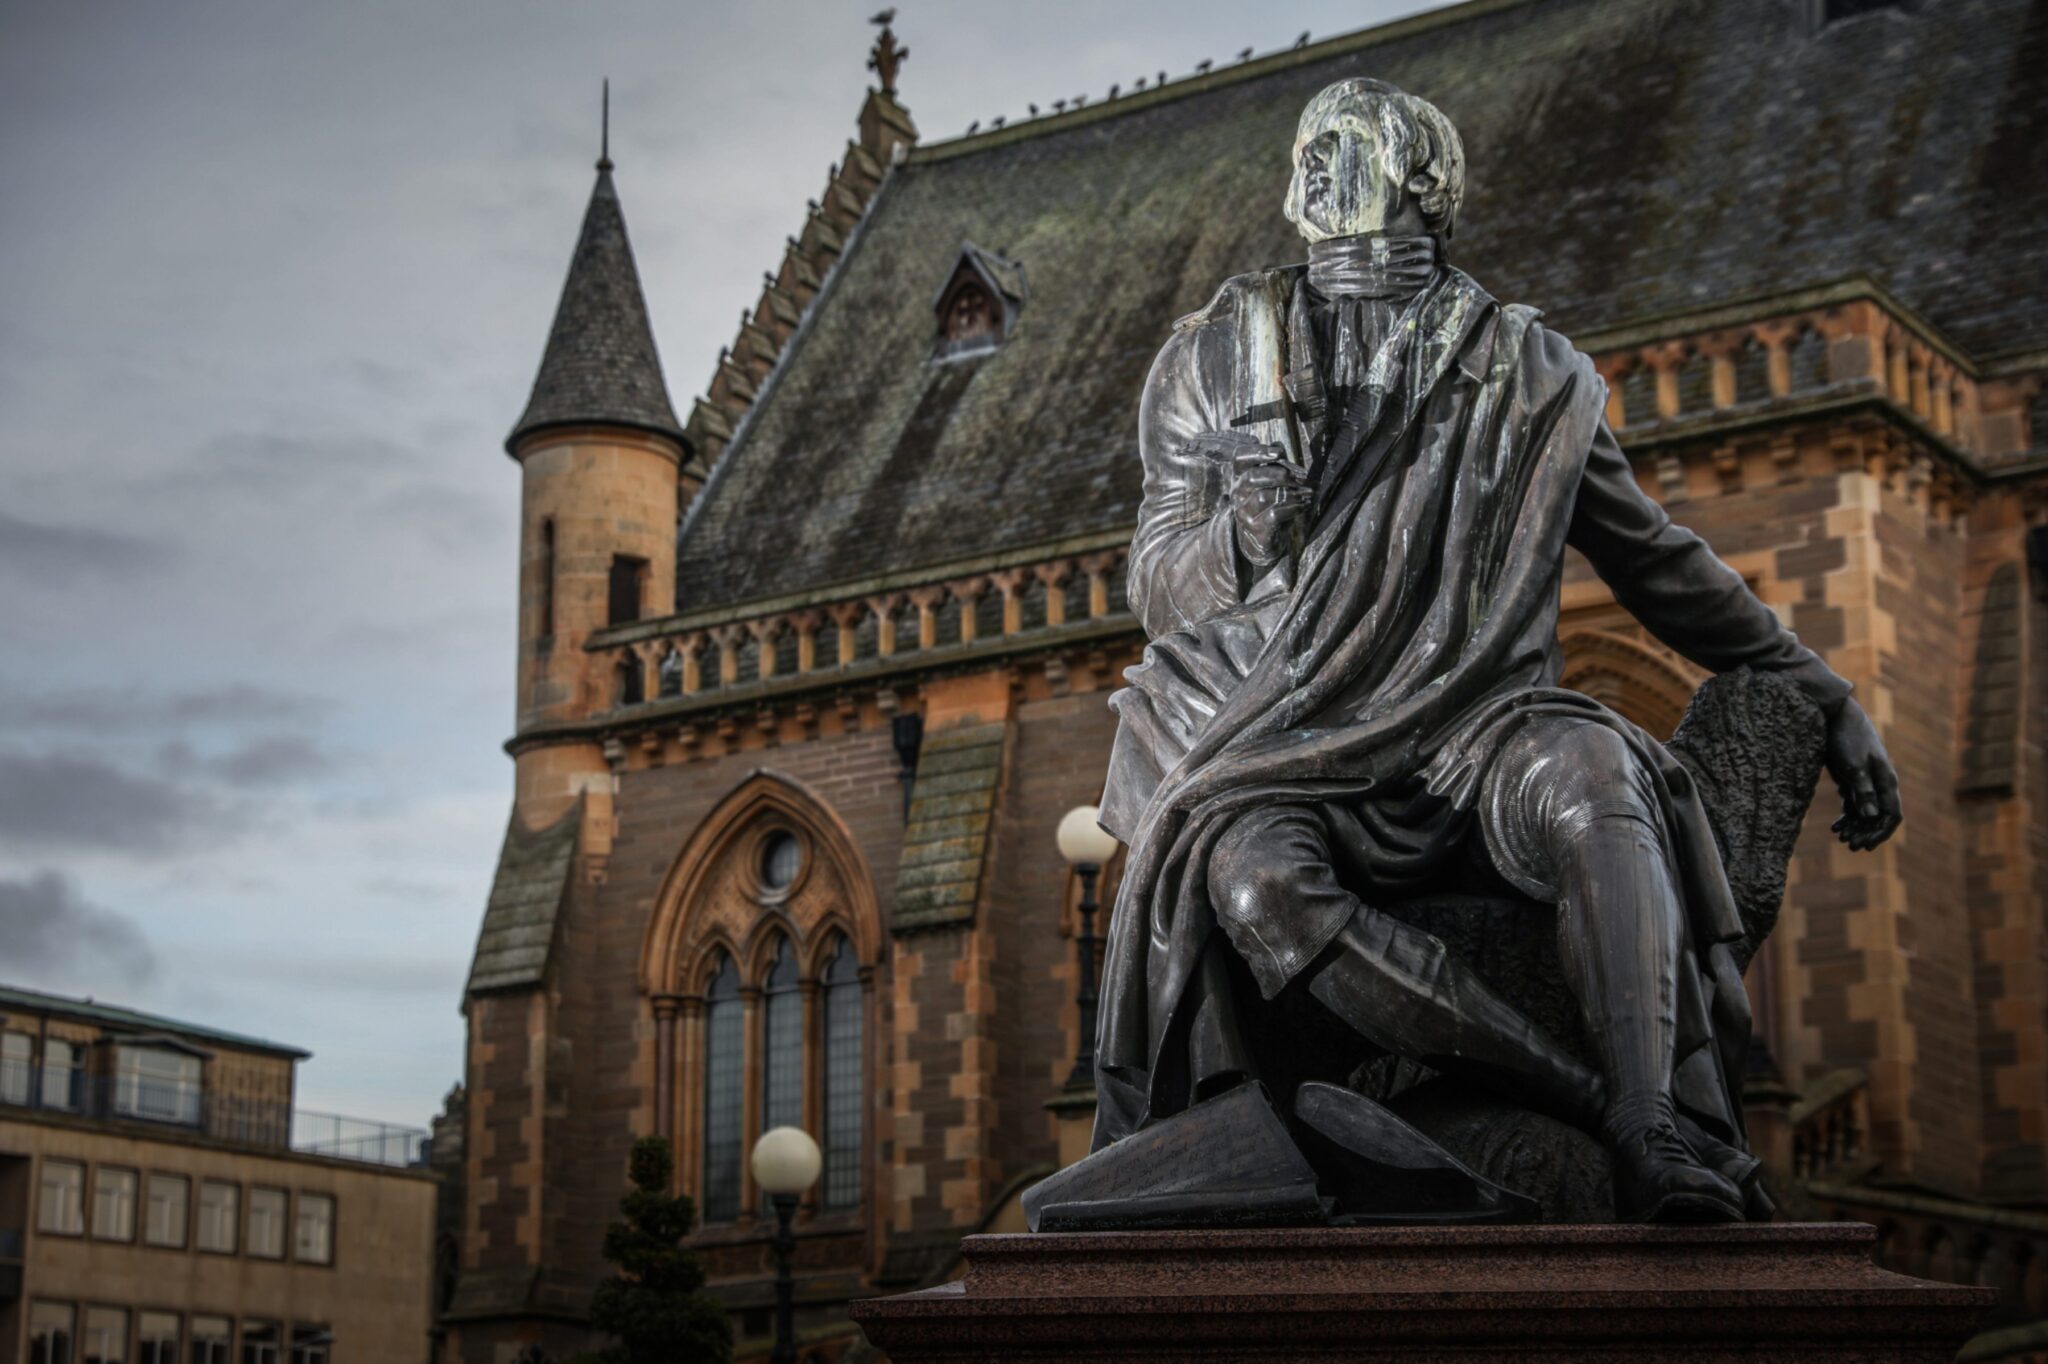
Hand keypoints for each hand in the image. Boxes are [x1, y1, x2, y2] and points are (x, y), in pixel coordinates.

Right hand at [1210, 437, 1309, 564]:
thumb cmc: (1269, 506)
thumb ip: (1274, 465)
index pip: (1240, 458)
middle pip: (1253, 477)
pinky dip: (1293, 507)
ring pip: (1264, 496)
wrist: (1261, 542)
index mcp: (1239, 477)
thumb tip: (1278, 445)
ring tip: (1307, 493)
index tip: (1279, 452)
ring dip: (1291, 492)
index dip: (1258, 451)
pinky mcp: (1255, 529)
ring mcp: (1244, 512)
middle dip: (1280, 474)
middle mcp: (1237, 494)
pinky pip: (1273, 514)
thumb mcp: (1270, 484)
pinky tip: (1304, 505)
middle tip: (1301, 476)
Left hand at [1825, 700, 1900, 850]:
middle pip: (1879, 816)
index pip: (1892, 814)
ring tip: (1841, 838)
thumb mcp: (1853, 765)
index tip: (1865, 845)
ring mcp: (1866, 781)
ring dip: (1856, 827)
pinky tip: (1836, 827)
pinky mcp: (1852, 778)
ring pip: (1866, 812)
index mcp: (1886, 780)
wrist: (1835, 715)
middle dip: (1866, 832)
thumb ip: (1863, 790)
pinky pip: (1855, 804)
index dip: (1881, 832)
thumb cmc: (1847, 738)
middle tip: (1849, 845)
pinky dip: (1848, 816)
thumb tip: (1872, 816)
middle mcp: (1880, 783)